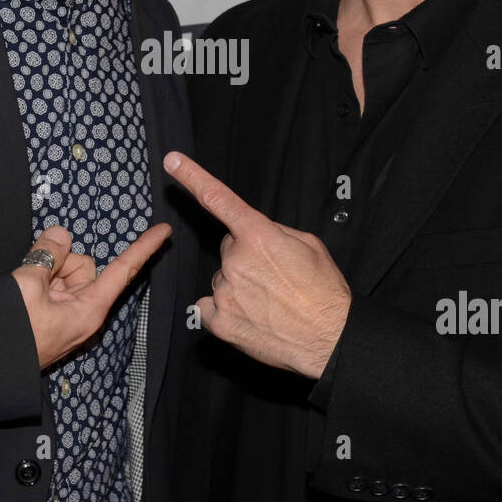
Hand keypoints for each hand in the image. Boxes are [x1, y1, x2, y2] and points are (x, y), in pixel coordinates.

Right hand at [13, 223, 171, 368]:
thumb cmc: (11, 335)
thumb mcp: (28, 286)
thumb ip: (48, 255)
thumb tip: (61, 234)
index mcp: (90, 309)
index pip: (123, 270)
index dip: (143, 248)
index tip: (165, 231)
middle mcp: (84, 312)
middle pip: (83, 267)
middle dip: (60, 262)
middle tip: (34, 276)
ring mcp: (67, 314)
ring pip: (64, 273)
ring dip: (45, 271)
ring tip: (24, 290)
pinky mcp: (53, 316)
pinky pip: (51, 285)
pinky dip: (39, 280)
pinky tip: (23, 292)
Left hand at [163, 152, 349, 378]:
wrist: (331, 340)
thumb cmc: (325, 293)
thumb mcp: (309, 246)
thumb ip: (275, 232)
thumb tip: (254, 232)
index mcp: (259, 236)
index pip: (218, 199)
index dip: (192, 177)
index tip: (171, 161)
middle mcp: (236, 261)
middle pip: (229, 248)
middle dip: (246, 257)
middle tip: (275, 277)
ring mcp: (224, 292)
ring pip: (223, 279)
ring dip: (240, 286)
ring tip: (270, 302)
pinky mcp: (218, 321)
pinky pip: (210, 306)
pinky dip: (226, 311)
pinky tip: (251, 318)